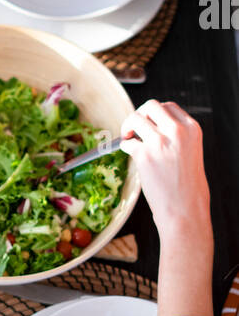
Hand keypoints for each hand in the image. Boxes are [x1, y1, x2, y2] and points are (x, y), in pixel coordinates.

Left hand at [120, 100, 210, 240]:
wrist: (184, 210)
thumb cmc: (188, 187)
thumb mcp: (191, 152)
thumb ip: (177, 137)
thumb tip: (153, 126)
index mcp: (192, 129)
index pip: (168, 107)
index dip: (154, 113)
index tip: (148, 122)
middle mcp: (177, 132)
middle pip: (151, 106)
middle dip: (139, 114)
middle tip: (134, 129)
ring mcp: (160, 142)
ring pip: (135, 118)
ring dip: (127, 126)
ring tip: (128, 138)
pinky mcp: (144, 155)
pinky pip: (127, 142)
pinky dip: (124, 146)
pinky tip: (130, 154)